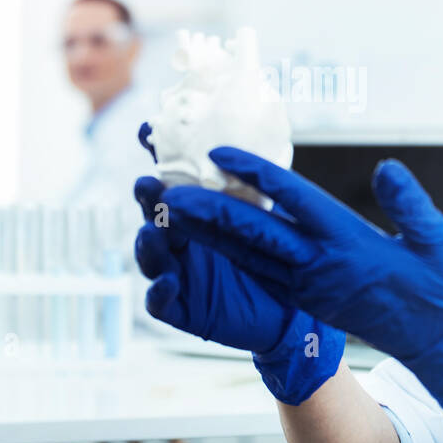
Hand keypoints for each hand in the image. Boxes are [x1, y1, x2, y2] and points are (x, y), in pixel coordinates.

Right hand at [132, 124, 343, 404]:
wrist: (295, 312)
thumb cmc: (282, 258)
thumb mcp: (274, 216)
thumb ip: (257, 186)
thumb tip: (251, 143)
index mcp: (201, 208)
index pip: (173, 175)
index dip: (156, 153)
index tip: (148, 129)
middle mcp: (181, 236)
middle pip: (154, 211)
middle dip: (148, 196)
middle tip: (147, 183)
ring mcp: (178, 271)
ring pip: (151, 254)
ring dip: (147, 242)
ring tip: (152, 232)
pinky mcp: (182, 307)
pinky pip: (160, 301)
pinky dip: (159, 292)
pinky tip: (168, 282)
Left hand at [158, 147, 442, 442]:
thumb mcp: (441, 244)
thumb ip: (410, 206)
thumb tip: (385, 167)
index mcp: (349, 248)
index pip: (292, 203)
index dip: (254, 174)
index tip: (218, 152)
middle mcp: (321, 270)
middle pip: (253, 233)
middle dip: (206, 210)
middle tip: (163, 189)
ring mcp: (313, 288)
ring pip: (249, 256)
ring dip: (208, 233)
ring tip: (171, 209)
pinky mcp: (314, 299)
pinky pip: (264, 271)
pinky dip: (234, 250)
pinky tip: (214, 235)